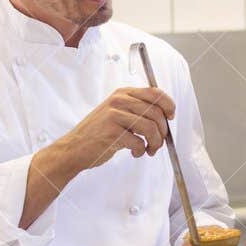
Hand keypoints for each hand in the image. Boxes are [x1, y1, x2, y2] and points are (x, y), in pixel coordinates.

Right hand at [55, 86, 176, 170]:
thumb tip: (164, 116)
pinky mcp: (112, 132)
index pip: (155, 93)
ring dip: (155, 143)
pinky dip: (141, 151)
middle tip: (157, 142)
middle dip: (162, 131)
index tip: (171, 117)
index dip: (168, 105)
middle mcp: (119, 101)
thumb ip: (136, 109)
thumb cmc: (97, 133)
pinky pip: (139, 142)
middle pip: (156, 112)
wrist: (74, 148)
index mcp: (122, 93)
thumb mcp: (116, 113)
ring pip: (150, 128)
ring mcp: (115, 115)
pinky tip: (135, 153)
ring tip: (149, 150)